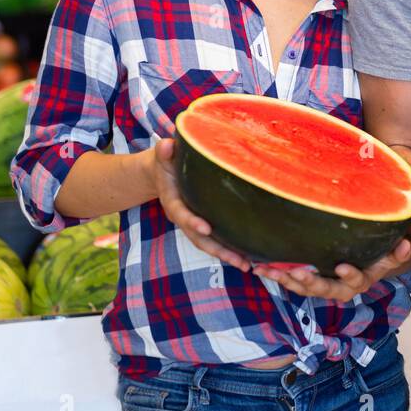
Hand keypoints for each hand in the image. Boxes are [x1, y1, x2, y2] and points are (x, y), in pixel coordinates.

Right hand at [148, 138, 250, 272]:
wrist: (162, 173)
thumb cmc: (166, 161)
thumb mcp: (162, 155)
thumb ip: (164, 152)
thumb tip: (166, 145)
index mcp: (172, 201)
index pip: (181, 214)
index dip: (192, 222)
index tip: (206, 228)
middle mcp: (183, 217)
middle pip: (198, 238)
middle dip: (217, 250)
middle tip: (236, 259)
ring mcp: (194, 223)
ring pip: (209, 243)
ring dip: (227, 255)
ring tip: (247, 265)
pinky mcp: (205, 223)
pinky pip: (216, 239)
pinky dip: (230, 249)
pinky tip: (248, 256)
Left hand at [252, 239, 410, 302]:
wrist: (366, 265)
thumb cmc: (377, 257)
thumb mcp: (388, 255)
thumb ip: (396, 253)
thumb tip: (406, 244)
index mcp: (361, 282)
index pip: (355, 280)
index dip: (349, 275)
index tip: (340, 266)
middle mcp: (340, 289)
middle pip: (325, 289)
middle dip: (310, 282)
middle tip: (297, 272)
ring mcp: (322, 287)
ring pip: (303, 288)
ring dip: (285, 279)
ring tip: (268, 270)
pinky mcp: (308, 282)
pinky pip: (292, 282)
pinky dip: (277, 275)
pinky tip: (261, 268)